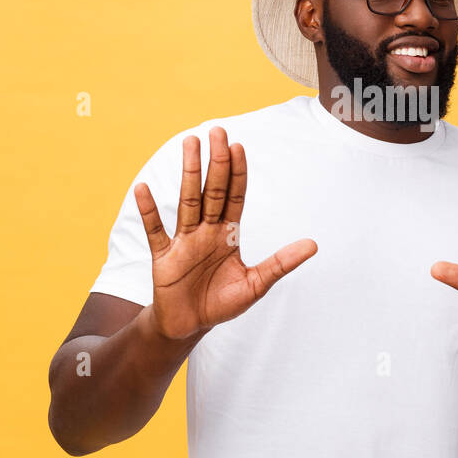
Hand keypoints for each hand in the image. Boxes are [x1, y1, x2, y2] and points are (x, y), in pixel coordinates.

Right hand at [134, 126, 316, 339]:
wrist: (190, 326)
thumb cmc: (222, 303)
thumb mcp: (256, 284)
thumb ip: (281, 263)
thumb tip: (314, 245)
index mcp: (229, 234)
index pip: (235, 197)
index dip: (237, 173)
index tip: (239, 146)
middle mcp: (206, 231)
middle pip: (212, 190)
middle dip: (216, 162)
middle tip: (216, 131)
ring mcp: (184, 241)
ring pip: (187, 200)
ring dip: (188, 173)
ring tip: (189, 144)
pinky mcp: (163, 257)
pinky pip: (156, 231)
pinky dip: (149, 211)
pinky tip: (143, 188)